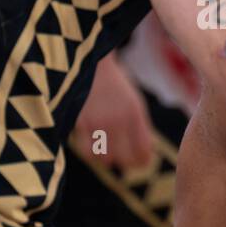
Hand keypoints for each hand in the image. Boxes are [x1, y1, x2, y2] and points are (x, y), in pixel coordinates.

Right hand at [70, 51, 155, 170]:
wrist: (90, 63)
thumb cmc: (114, 85)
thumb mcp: (133, 101)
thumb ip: (139, 126)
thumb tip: (145, 154)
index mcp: (135, 113)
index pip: (144, 149)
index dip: (144, 160)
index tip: (142, 161)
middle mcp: (118, 119)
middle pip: (125, 159)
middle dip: (127, 163)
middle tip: (126, 161)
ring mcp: (98, 121)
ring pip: (105, 158)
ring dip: (108, 159)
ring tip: (109, 153)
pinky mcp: (80, 122)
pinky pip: (88, 152)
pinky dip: (92, 154)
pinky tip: (94, 148)